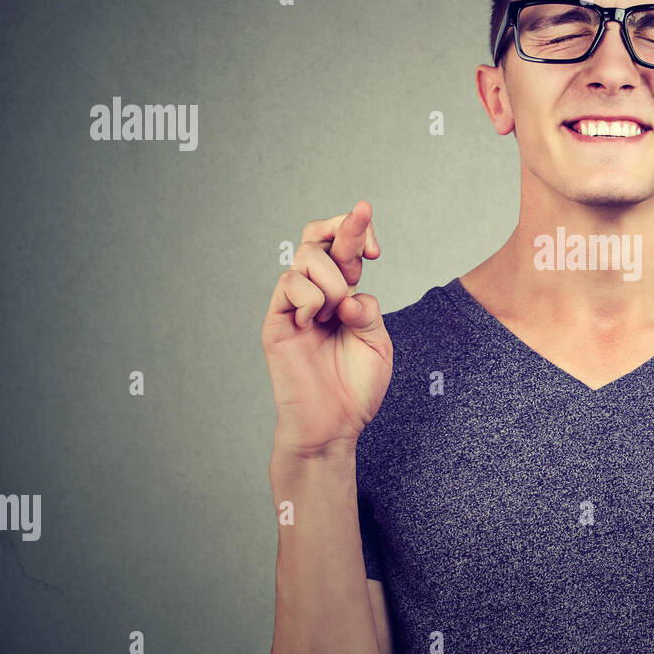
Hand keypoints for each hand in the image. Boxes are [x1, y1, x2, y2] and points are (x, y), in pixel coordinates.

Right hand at [261, 201, 392, 459]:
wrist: (333, 424)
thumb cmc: (355, 388)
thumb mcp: (377, 344)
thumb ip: (368, 311)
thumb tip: (350, 295)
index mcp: (344, 294)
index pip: (343, 246)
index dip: (357, 231)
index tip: (376, 249)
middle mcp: (317, 293)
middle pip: (316, 236)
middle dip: (343, 229)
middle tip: (367, 253)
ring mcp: (294, 305)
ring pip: (306, 256)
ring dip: (332, 281)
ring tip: (336, 315)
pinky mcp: (276, 319)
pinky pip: (289, 284)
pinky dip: (311, 300)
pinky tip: (314, 324)